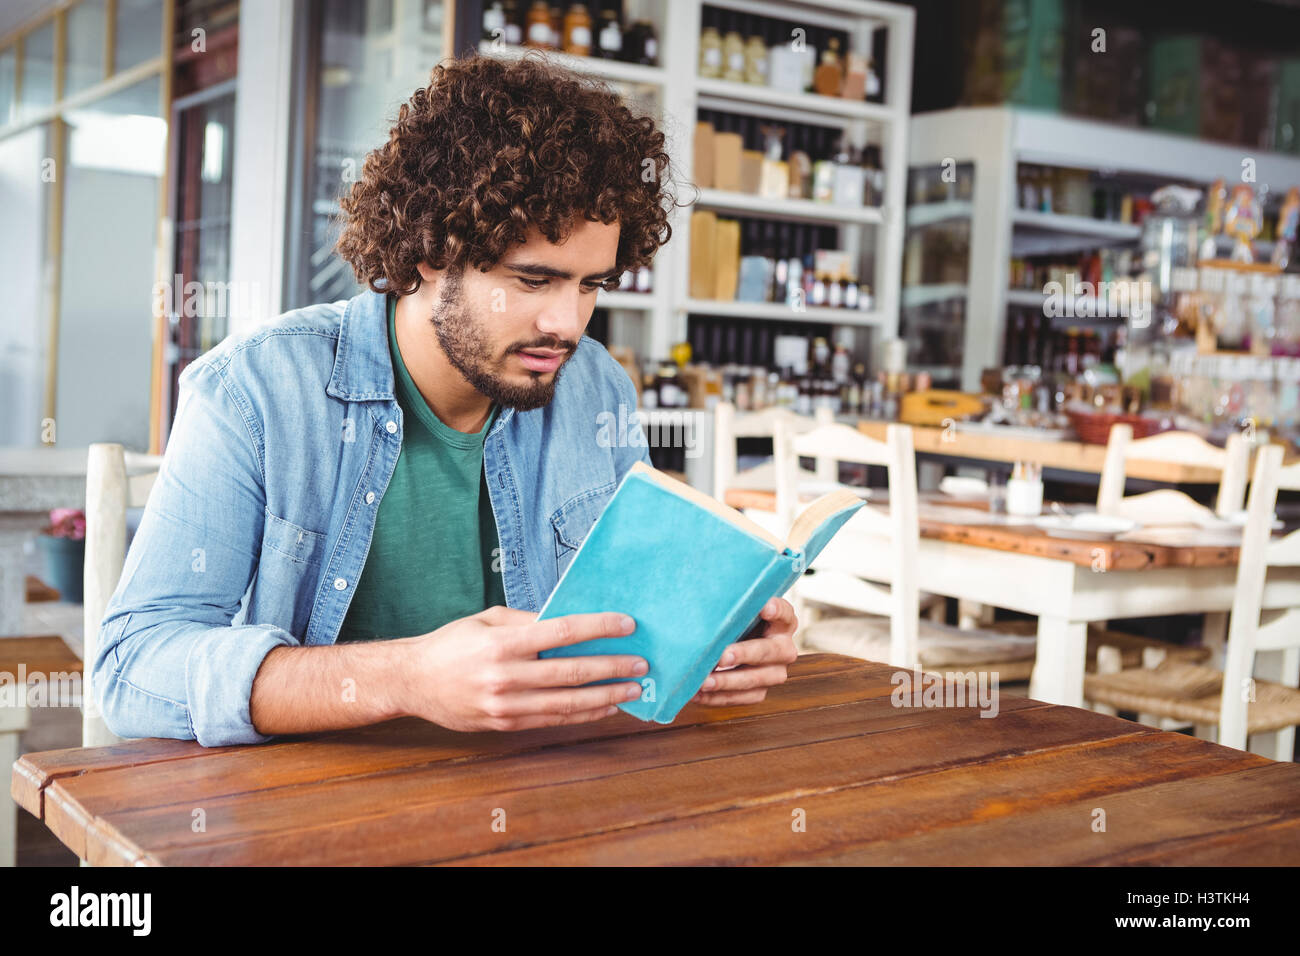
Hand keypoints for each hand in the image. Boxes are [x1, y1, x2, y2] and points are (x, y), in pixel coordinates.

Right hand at [397, 605, 647, 731]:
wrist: (412, 681)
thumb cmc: (451, 644)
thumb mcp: (486, 620)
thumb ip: (528, 620)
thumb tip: (570, 620)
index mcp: (502, 642)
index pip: (561, 632)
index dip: (598, 627)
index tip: (627, 624)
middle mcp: (505, 675)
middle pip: (571, 671)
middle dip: (612, 667)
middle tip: (641, 663)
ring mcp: (506, 704)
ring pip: (567, 703)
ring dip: (606, 696)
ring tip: (633, 690)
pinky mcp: (505, 724)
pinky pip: (553, 720)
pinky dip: (583, 715)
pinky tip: (605, 708)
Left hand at [690, 597, 798, 707]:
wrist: (727, 644)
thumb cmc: (730, 621)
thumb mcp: (734, 610)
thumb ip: (729, 604)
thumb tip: (705, 597)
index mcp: (781, 622)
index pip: (785, 613)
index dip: (776, 611)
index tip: (765, 608)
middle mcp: (783, 648)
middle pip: (770, 651)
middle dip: (745, 654)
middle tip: (723, 656)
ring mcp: (773, 672)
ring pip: (756, 679)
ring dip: (728, 681)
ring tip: (704, 681)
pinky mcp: (759, 691)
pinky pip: (742, 698)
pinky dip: (718, 697)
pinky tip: (698, 693)